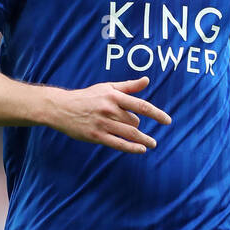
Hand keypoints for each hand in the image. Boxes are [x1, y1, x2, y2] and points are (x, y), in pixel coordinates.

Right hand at [47, 76, 171, 153]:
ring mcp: (103, 124)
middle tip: (137, 127)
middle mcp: (109, 110)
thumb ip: (128, 86)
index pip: (140, 105)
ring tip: (152, 144)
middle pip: (134, 121)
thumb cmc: (87, 97)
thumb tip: (147, 80)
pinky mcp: (96, 136)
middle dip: (138, 125)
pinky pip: (118, 144)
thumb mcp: (107, 88)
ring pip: (129, 133)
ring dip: (143, 140)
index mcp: (113, 96)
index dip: (156, 114)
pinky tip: (141, 149)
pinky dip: (131, 148)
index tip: (167, 121)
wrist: (62, 108)